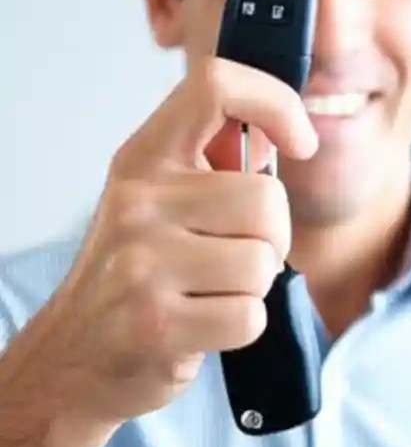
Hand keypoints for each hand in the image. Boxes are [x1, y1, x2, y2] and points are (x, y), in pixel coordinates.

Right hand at [1, 56, 317, 428]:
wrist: (74, 359)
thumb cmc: (138, 275)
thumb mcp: (164, 202)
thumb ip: (218, 164)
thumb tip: (284, 129)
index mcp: (144, 159)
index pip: (216, 87)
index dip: (276, 103)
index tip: (300, 144)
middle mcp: (137, 202)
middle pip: (266, 200)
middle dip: (272, 238)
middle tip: (233, 258)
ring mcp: (141, 263)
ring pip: (264, 262)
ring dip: (253, 287)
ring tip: (209, 293)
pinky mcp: (156, 324)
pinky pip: (251, 315)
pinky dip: (242, 326)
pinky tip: (202, 327)